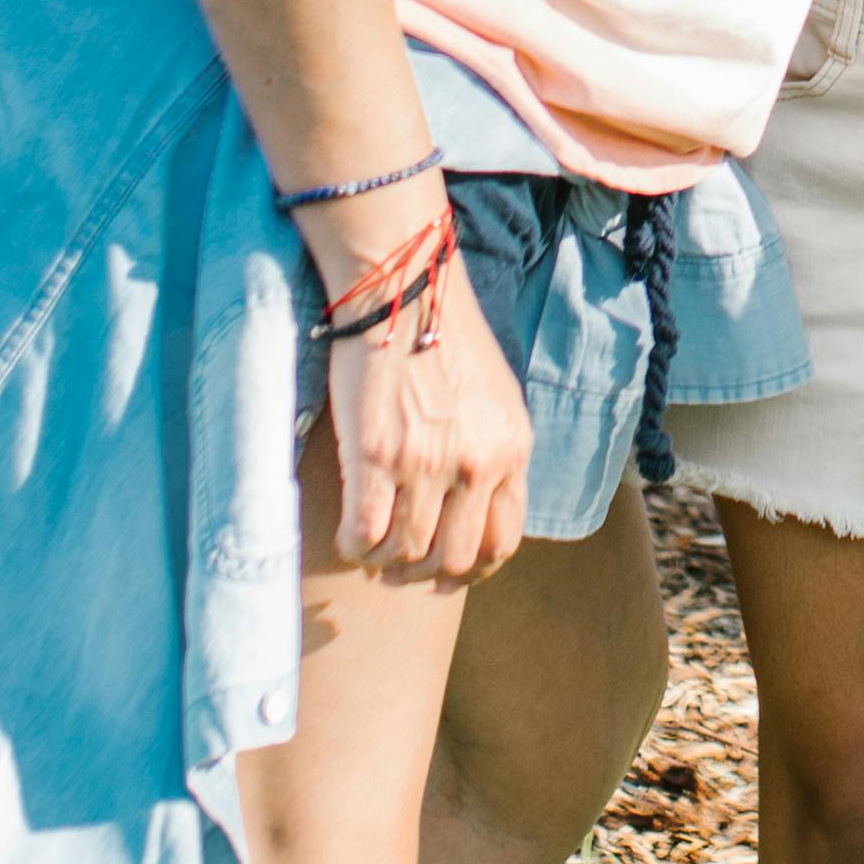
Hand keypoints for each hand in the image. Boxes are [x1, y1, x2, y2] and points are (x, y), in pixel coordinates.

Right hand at [319, 231, 532, 582]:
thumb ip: (494, 452)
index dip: (474, 568)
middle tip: (402, 570)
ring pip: (407, 552)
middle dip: (427, 575)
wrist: (402, 289)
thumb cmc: (444, 335)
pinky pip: (365, 533)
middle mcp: (475, 463)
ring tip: (373, 551)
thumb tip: (475, 505)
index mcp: (512, 449)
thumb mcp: (496, 397)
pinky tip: (351, 538)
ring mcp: (425, 463)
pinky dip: (356, 547)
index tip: (449, 571)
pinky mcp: (374, 455)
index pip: (504, 540)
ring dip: (386, 562)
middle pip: (456, 557)